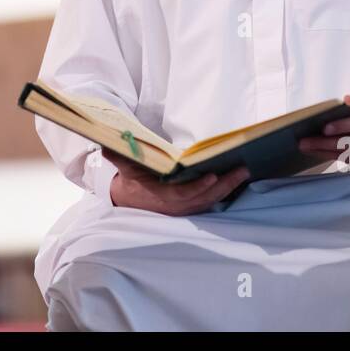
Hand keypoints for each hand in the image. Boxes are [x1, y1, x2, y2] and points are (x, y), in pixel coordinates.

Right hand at [102, 148, 249, 215]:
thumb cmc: (130, 178)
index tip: (211, 176)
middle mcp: (174, 206)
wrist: (128, 200)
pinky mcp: (191, 207)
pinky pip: (210, 201)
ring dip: (228, 187)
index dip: (197, 187)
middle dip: (223, 185)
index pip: (181, 194)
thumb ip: (117, 154)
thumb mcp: (123, 166)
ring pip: (209, 200)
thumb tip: (105, 141)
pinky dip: (225, 192)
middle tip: (241, 170)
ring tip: (244, 171)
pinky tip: (238, 180)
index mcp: (158, 195)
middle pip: (202, 198)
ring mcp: (184, 209)